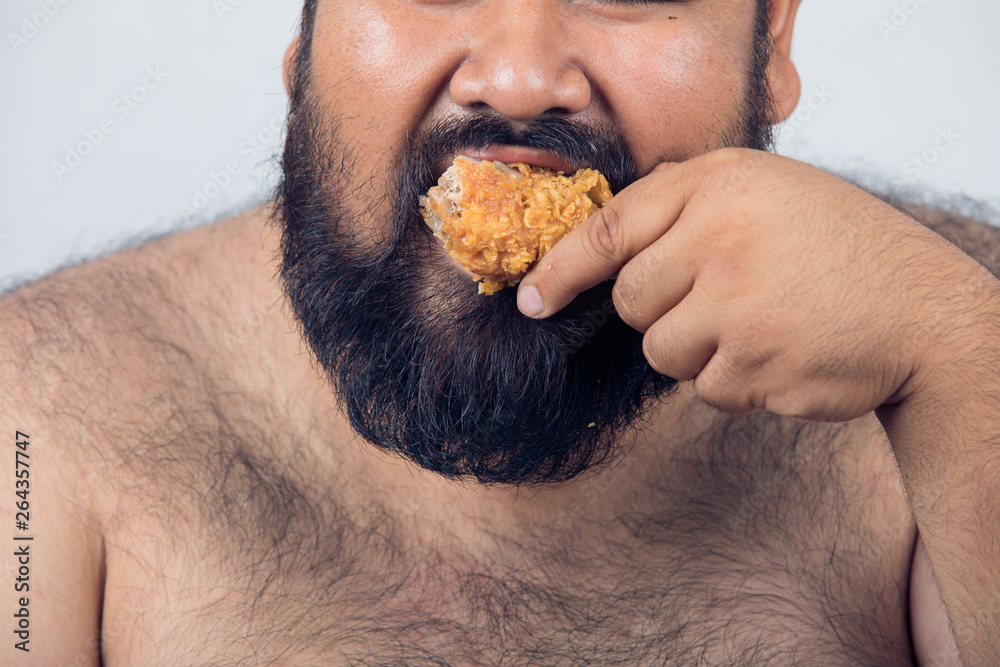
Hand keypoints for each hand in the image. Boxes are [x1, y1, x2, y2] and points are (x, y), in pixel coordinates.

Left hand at [516, 148, 990, 420]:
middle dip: (662, 310)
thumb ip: (686, 205)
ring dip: (699, 350)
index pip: (610, 230)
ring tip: (761, 324)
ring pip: (661, 351)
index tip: (531, 299)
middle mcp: (720, 238)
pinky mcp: (751, 366)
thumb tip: (601, 248)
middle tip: (724, 298)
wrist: (922, 311)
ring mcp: (736, 305)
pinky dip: (734, 380)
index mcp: (719, 185)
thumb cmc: (834, 248)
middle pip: (631, 300)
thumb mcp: (764, 192)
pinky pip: (704, 388)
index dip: (562, 270)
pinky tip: (781, 353)